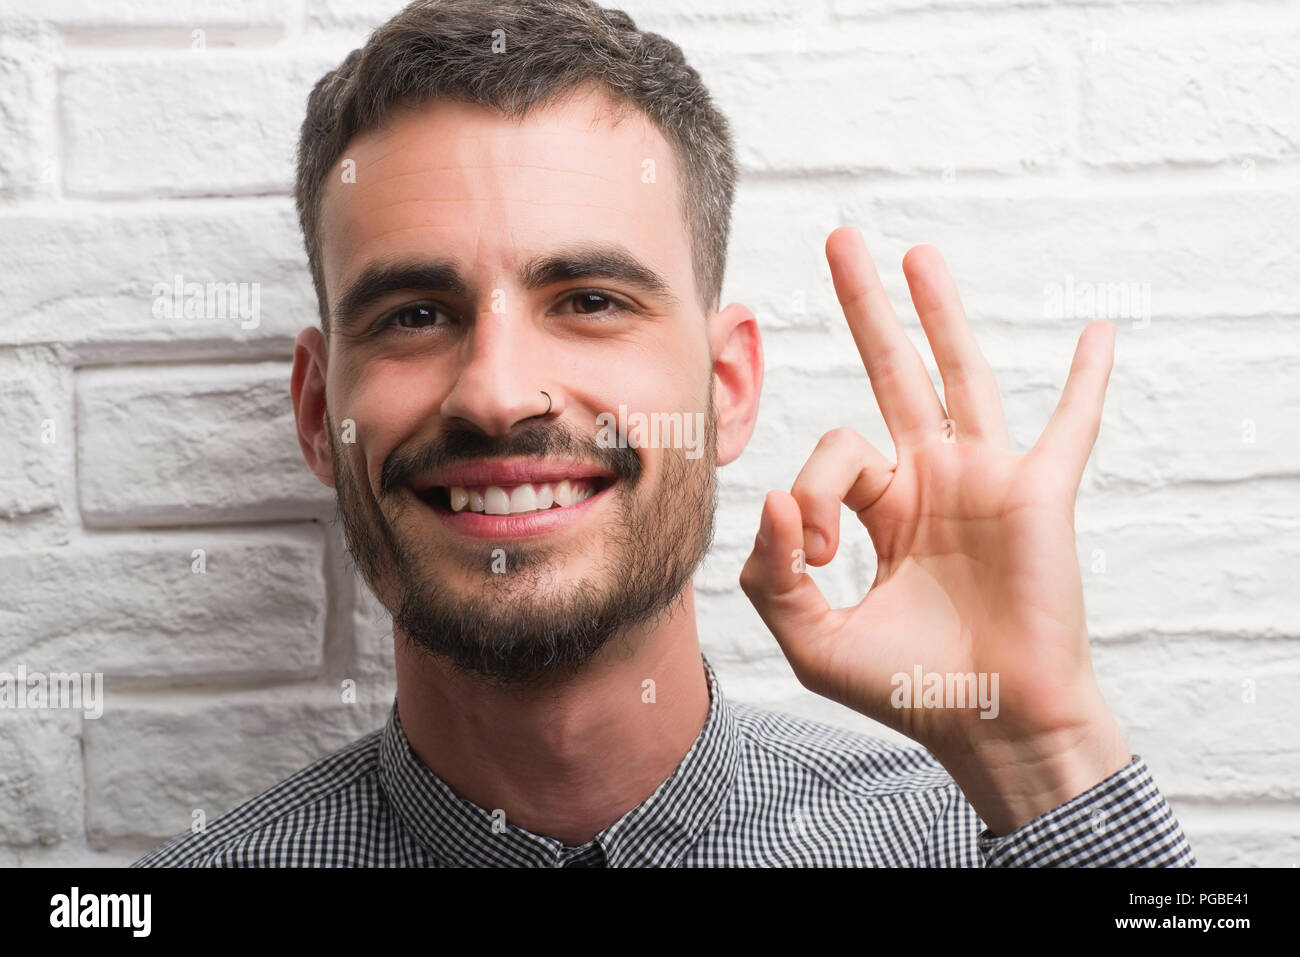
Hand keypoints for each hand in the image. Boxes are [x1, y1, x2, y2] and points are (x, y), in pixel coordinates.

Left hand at [739, 227, 1130, 834]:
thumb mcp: (812, 635)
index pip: (831, 456)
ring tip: (915, 253)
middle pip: (893, 375)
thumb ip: (770, 573)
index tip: (811, 553)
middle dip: (867, 310)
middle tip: (840, 241)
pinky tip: (1098, 333)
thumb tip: (770, 495)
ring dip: (940, 313)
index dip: (807, 495)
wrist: (989, 724)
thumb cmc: (909, 687)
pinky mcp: (1037, 493)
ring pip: (961, 377)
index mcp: (882, 508)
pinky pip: (1070, 425)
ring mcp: (985, 480)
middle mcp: (932, 481)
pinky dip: (1086, 382)